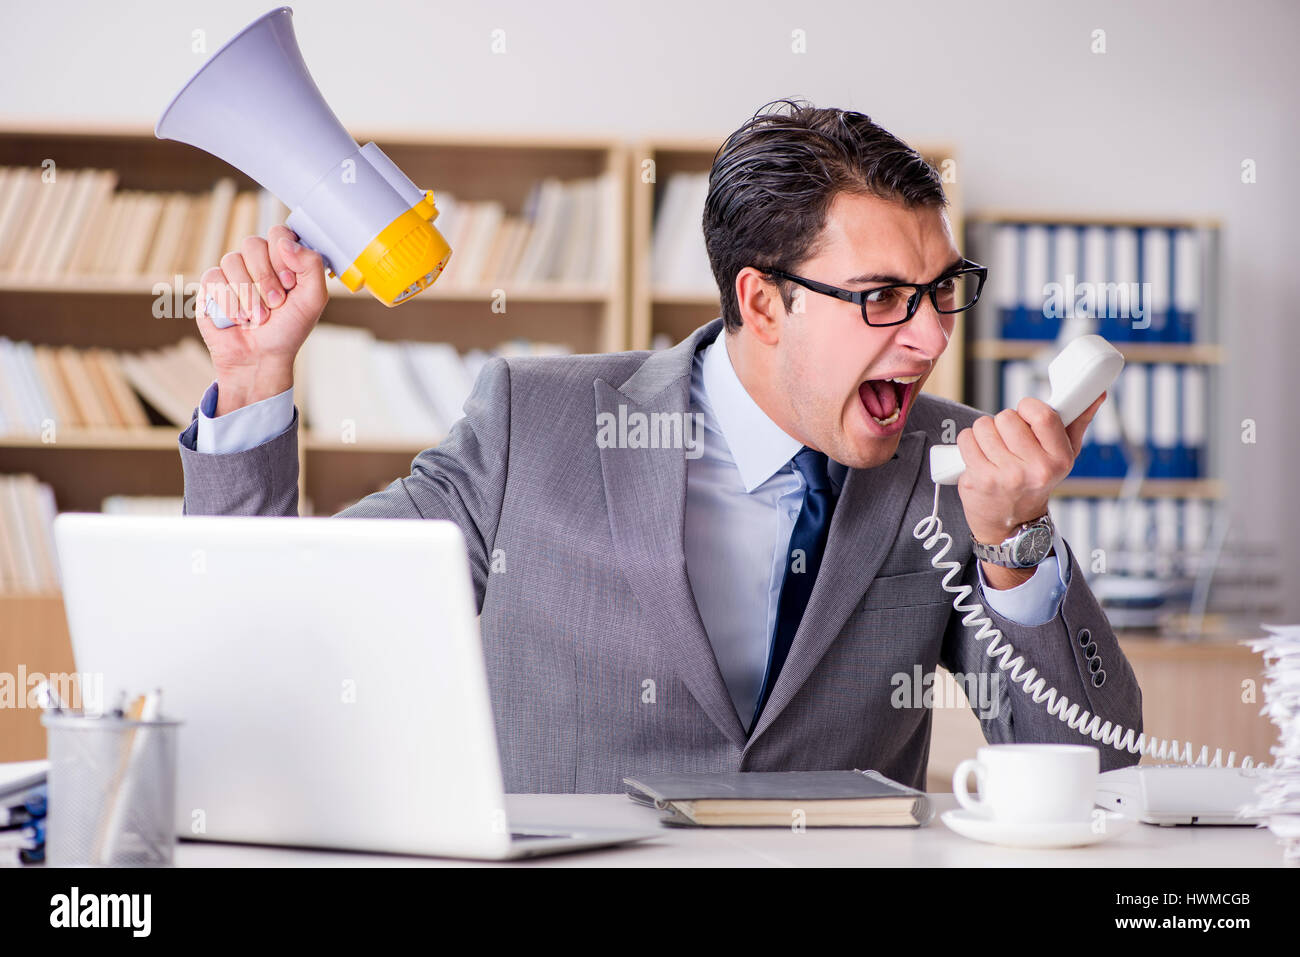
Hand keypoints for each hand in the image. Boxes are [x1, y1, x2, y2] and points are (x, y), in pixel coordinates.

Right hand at [195, 224, 327, 413]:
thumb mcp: (313, 300)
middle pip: (253, 244)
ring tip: (258, 317)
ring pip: (232, 260)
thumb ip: (311, 265)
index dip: (283, 256)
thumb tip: (286, 241)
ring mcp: (233, 271)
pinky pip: (213, 277)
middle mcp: (257, 261)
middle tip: (276, 304)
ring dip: (248, 295)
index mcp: (283, 259)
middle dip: (266, 279)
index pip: (279, 233)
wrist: (260, 358)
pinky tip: (238, 318)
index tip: (290, 283)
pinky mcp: (211, 285)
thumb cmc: (288, 330)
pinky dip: (228, 301)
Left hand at [955, 392, 1105, 549]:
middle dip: (1004, 423)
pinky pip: (966, 440)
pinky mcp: (978, 480)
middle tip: (1009, 440)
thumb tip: (1096, 394)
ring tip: (994, 450)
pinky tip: (980, 457)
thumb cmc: (1037, 482)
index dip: (1027, 407)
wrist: (1013, 524)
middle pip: (1006, 417)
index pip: (1041, 414)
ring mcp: (1004, 476)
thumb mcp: (1063, 456)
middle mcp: (1033, 470)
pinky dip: (969, 443)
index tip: (1025, 415)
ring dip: (985, 433)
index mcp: (1059, 459)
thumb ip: (1077, 422)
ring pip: (983, 426)